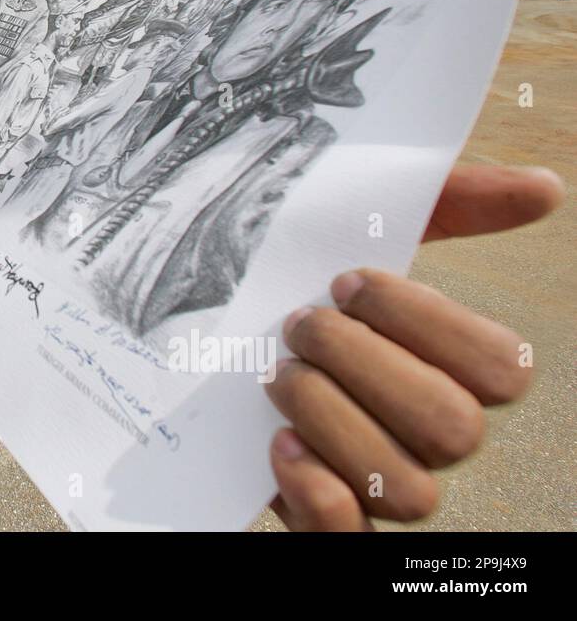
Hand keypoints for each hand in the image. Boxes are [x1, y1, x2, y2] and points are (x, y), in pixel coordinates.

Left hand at [266, 163, 562, 529]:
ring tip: (277, 378)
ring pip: (408, 488)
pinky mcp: (322, 522)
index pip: (500, 368)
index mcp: (452, 370)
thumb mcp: (356, 234)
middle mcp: (428, 436)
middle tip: (300, 325)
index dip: (425, 320)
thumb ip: (447, 205)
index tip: (346, 279)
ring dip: (333, 419)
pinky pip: (351, 542)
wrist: (188, 334)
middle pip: (452, 427)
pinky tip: (278, 446)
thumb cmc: (293, 286)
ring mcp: (377, 486)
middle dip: (365, 363)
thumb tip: (547, 187)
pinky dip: (319, 497)